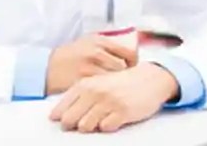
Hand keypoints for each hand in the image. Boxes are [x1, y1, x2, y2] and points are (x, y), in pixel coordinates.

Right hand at [44, 35, 137, 94]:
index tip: (131, 67)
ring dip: (115, 84)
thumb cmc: (70, 55)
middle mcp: (95, 52)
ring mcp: (89, 67)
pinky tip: (103, 91)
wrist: (47, 67)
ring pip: (114, 79)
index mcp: (99, 41)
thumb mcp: (87, 41)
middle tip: (122, 79)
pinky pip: (102, 88)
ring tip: (113, 86)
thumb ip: (107, 45)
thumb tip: (129, 52)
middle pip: (123, 67)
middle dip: (124, 75)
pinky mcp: (84, 81)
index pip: (128, 52)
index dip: (133, 62)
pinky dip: (105, 91)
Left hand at [49, 63, 179, 133]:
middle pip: (70, 119)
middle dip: (71, 126)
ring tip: (97, 122)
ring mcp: (108, 101)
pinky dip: (107, 127)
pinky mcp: (122, 111)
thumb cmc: (120, 83)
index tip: (58, 122)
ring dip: (89, 128)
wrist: (148, 78)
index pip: (62, 106)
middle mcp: (94, 92)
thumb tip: (59, 115)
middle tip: (78, 126)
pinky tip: (112, 120)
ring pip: (85, 126)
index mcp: (84, 84)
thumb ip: (79, 96)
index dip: (59, 117)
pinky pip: (105, 128)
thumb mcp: (96, 84)